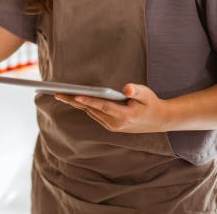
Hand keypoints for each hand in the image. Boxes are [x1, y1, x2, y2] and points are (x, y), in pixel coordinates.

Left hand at [54, 83, 170, 133]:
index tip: (76, 96)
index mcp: (125, 115)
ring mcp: (113, 126)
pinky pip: (94, 115)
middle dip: (73, 101)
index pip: (103, 107)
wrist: (159, 120)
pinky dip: (84, 107)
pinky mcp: (111, 126)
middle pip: (91, 110)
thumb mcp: (147, 94)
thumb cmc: (151, 103)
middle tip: (57, 93)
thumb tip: (126, 89)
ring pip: (90, 113)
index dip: (89, 101)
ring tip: (61, 95)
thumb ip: (136, 90)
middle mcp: (116, 123)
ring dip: (75, 104)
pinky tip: (74, 100)